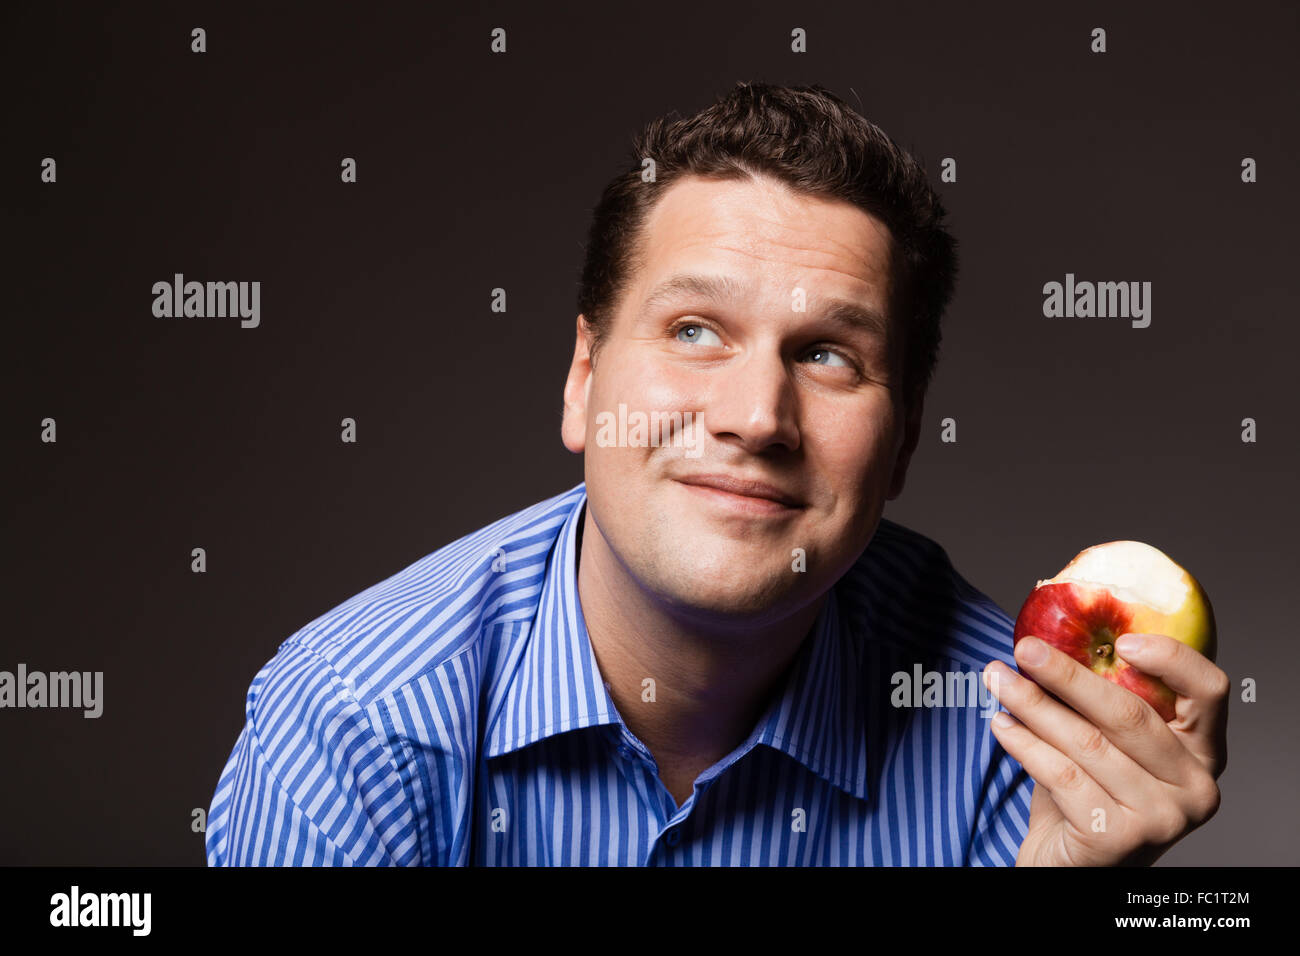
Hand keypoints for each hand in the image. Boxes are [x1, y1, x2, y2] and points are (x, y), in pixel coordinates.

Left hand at [982, 632, 1228, 865]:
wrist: (1072, 867)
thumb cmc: (1089, 796)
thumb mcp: (1107, 746)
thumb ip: (1100, 704)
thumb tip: (1050, 641)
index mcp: (1203, 751)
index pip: (1210, 690)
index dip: (1172, 658)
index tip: (1121, 639)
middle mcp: (1196, 786)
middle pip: (1130, 713)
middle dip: (1067, 675)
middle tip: (1025, 648)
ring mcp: (1163, 817)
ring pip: (1087, 742)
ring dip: (1033, 705)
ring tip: (998, 681)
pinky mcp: (1120, 839)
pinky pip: (1062, 775)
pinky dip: (1024, 745)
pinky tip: (1001, 725)